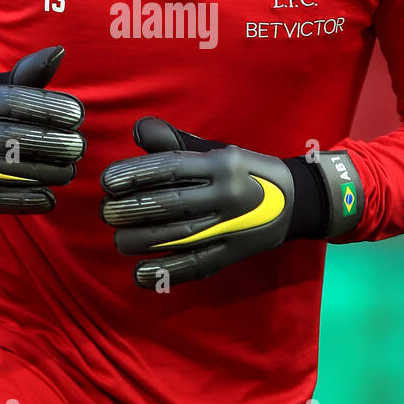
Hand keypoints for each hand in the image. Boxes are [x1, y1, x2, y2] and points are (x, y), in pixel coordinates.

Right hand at [0, 45, 84, 212]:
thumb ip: (27, 74)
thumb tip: (60, 52)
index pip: (12, 102)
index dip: (48, 108)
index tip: (78, 114)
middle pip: (9, 138)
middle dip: (50, 142)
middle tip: (79, 146)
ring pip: (3, 170)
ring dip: (42, 173)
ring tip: (69, 170)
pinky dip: (22, 201)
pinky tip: (49, 198)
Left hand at [100, 118, 294, 288]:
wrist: (295, 201)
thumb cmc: (242, 172)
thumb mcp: (214, 150)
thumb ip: (174, 143)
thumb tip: (138, 130)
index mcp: (222, 163)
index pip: (172, 168)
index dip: (136, 174)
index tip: (108, 181)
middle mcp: (228, 194)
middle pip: (173, 203)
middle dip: (134, 209)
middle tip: (107, 212)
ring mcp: (232, 227)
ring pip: (180, 236)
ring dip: (142, 240)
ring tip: (119, 239)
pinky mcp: (234, 254)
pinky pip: (197, 265)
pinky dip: (167, 272)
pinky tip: (140, 274)